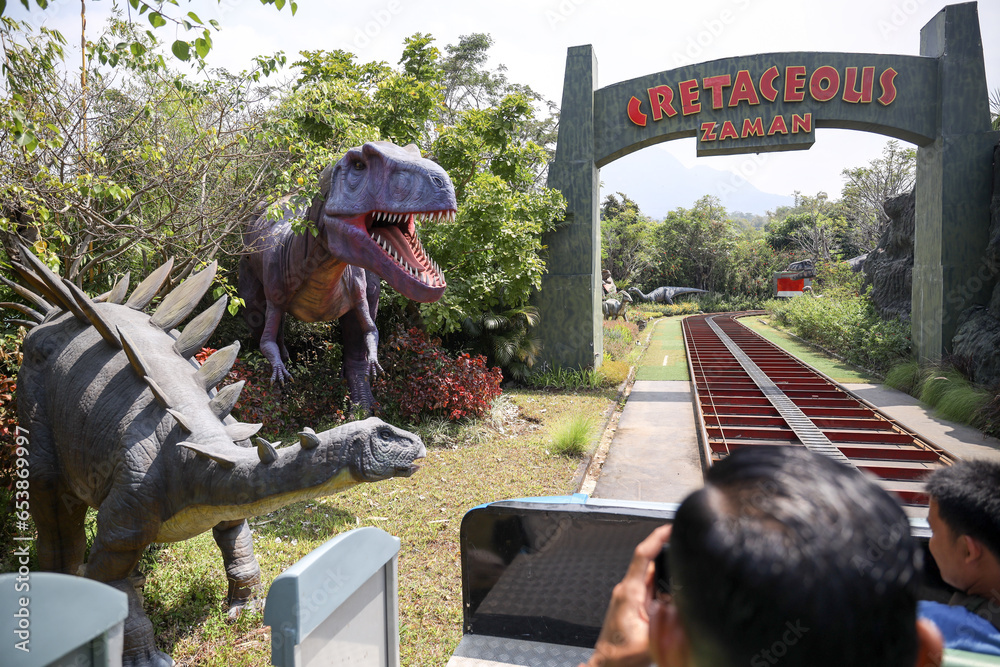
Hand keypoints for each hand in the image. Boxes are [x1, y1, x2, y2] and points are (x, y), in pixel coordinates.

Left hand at [583, 524, 671, 666]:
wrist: (608, 665)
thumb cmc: (621, 656)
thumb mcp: (650, 641)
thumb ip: (669, 624)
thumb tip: (687, 608)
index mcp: (630, 593)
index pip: (643, 556)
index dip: (656, 538)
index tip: (670, 527)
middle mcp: (628, 590)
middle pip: (649, 561)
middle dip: (666, 551)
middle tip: (684, 545)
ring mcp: (630, 596)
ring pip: (651, 575)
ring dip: (666, 571)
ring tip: (683, 569)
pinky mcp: (633, 603)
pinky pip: (650, 587)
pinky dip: (663, 586)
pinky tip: (673, 593)